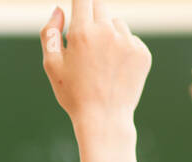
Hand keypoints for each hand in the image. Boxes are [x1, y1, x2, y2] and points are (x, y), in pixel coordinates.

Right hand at [41, 2, 151, 132]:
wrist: (104, 119)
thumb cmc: (74, 94)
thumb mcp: (52, 65)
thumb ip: (49, 33)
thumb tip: (59, 9)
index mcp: (82, 33)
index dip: (80, 1)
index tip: (78, 6)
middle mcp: (107, 32)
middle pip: (99, 4)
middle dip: (91, 15)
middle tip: (86, 39)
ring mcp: (127, 41)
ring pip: (116, 23)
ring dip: (108, 33)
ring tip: (100, 62)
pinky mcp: (142, 53)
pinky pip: (130, 39)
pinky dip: (122, 49)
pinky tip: (114, 70)